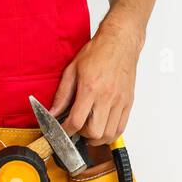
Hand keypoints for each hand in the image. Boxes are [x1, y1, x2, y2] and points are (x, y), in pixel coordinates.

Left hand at [48, 19, 144, 144]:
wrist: (120, 43)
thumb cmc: (98, 52)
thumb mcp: (72, 69)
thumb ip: (62, 94)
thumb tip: (53, 112)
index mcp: (90, 88)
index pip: (77, 121)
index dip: (66, 130)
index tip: (62, 130)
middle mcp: (107, 97)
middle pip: (94, 132)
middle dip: (82, 136)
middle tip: (77, 128)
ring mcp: (120, 101)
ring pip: (109, 134)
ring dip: (97, 138)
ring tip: (89, 129)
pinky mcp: (128, 103)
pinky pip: (121, 128)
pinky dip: (111, 134)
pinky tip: (103, 127)